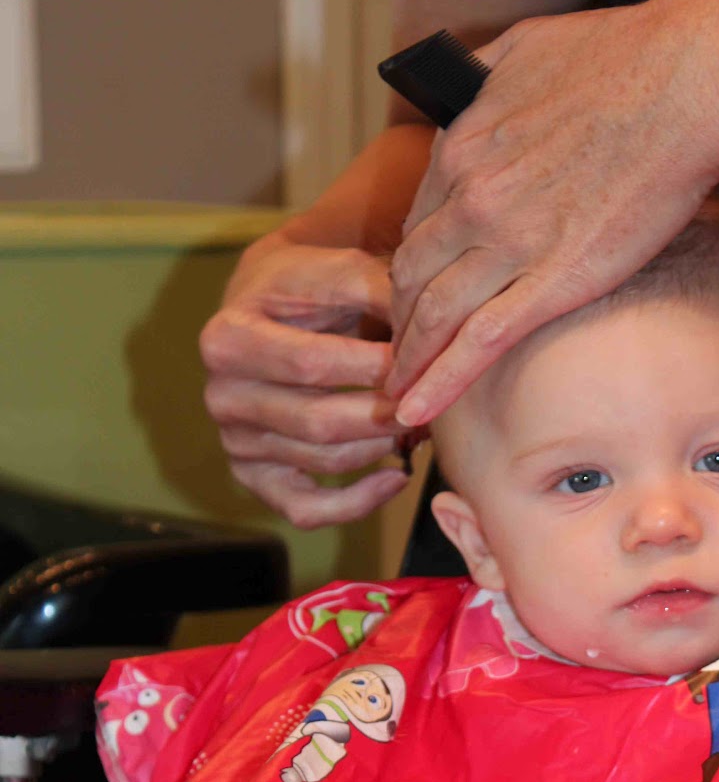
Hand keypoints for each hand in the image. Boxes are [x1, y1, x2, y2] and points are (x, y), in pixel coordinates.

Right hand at [201, 238, 410, 526]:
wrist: (269, 309)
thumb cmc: (310, 288)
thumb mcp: (338, 271)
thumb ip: (381, 292)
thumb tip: (429, 329)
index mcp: (228, 338)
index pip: (310, 363)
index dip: (375, 367)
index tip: (428, 363)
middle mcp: (221, 395)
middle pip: (318, 421)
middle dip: (385, 414)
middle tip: (433, 403)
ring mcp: (235, 441)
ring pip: (323, 460)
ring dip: (382, 447)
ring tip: (421, 425)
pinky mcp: (254, 476)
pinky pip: (305, 510)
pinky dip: (358, 503)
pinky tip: (397, 476)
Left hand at [386, 0, 718, 423]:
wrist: (687, 80)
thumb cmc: (626, 55)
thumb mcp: (525, 46)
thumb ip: (483, 74)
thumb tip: (465, 84)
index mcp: (461, 144)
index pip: (417, 221)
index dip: (411, 265)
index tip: (413, 293)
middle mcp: (470, 197)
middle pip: (412, 274)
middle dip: (399, 320)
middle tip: (396, 353)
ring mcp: (508, 242)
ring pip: (434, 315)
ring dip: (409, 361)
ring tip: (395, 396)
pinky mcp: (553, 279)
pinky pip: (478, 342)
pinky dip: (440, 383)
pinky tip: (417, 412)